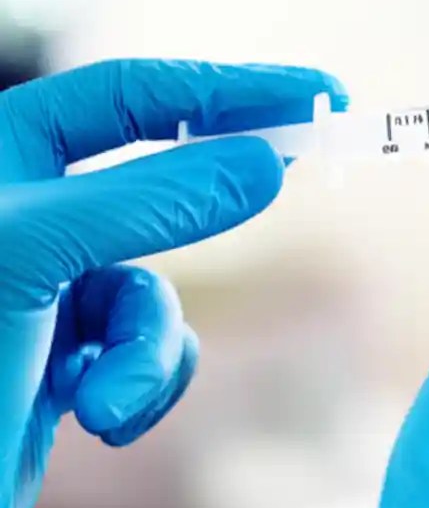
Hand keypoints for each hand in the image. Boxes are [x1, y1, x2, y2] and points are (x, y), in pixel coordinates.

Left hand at [0, 59, 345, 507]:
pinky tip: (98, 420)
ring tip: (102, 400)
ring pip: (160, 290)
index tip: (318, 93)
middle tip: (312, 159)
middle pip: (163, 180)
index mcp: (2, 156)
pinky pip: (155, 352)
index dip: (230, 87)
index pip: (132, 94)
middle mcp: (28, 213)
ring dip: (146, 350)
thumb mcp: (36, 253)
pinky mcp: (71, 357)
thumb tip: (266, 165)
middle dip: (222, 193)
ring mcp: (52, 287)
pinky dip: (143, 386)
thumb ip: (152, 200)